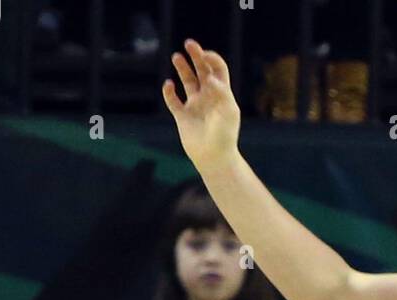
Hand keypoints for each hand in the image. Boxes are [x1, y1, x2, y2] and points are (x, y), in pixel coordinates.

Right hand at [162, 40, 241, 173]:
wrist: (214, 158)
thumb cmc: (225, 136)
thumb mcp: (228, 112)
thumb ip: (221, 93)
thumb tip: (210, 78)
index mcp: (222, 95)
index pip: (218, 70)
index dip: (212, 59)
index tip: (204, 55)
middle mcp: (208, 98)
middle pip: (202, 71)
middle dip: (196, 56)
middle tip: (189, 44)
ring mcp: (195, 106)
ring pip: (187, 82)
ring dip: (182, 69)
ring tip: (176, 57)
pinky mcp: (182, 117)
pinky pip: (173, 101)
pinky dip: (168, 92)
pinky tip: (168, 85)